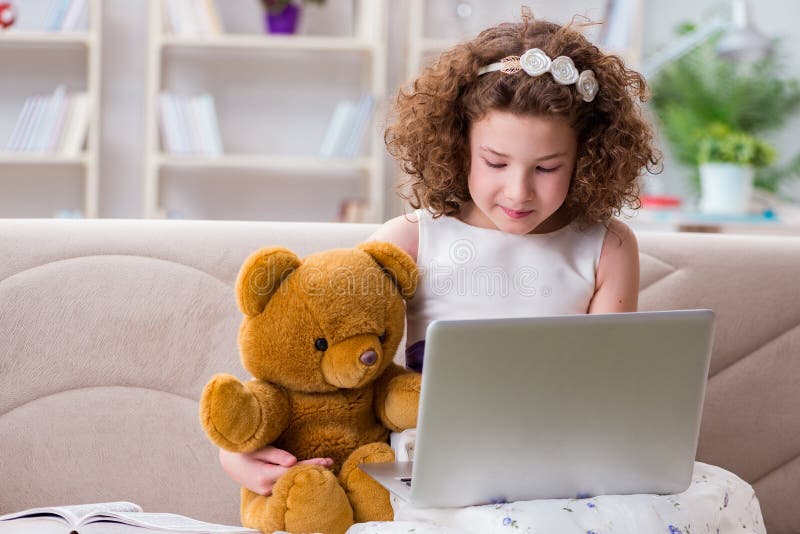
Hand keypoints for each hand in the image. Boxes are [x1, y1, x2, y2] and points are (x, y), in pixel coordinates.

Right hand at [218, 446, 333, 495]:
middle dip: (313, 470)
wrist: (228, 462)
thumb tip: (294, 461)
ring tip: (325, 466)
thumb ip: (276, 455)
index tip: (326, 461)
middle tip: (331, 462)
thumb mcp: (258, 449)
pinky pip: (286, 483)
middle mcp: (267, 487)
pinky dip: (298, 477)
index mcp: (265, 476)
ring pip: (291, 482)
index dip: (310, 466)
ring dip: (307, 474)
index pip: (294, 471)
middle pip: (295, 478)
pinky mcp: (269, 490)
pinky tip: (309, 472)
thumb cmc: (243, 452)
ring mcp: (268, 491)